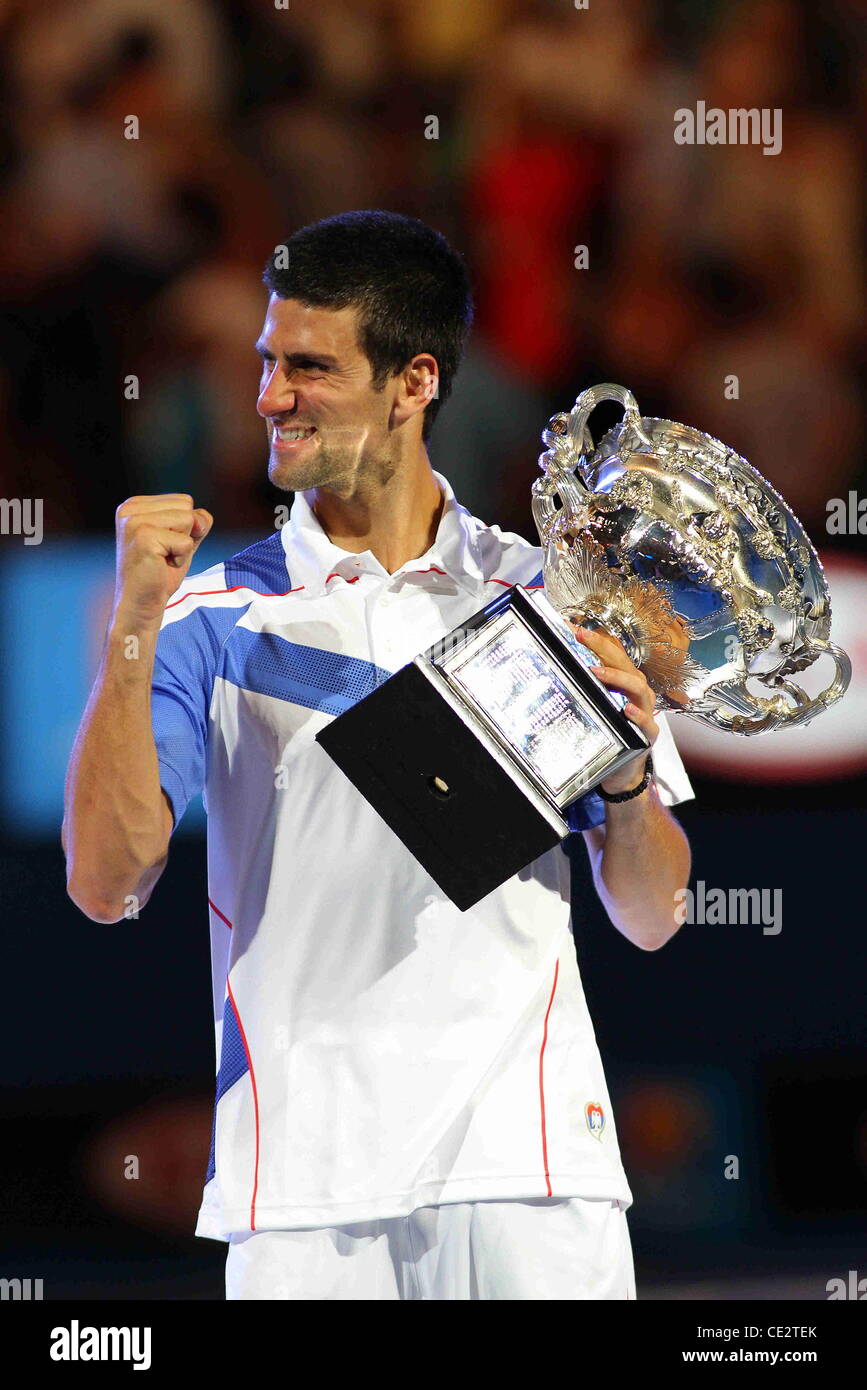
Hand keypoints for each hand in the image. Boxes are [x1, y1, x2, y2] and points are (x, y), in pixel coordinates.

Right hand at [113, 494, 213, 630]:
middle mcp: (130, 509)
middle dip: (185, 534)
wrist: (141, 604)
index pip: (184, 501)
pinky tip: (161, 566)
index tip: (164, 545)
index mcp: (135, 505)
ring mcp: (134, 522)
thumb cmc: (160, 572)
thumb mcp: (183, 540)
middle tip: (163, 554)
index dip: (184, 528)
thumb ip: (197, 522)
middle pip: (186, 506)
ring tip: (162, 559)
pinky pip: (185, 541)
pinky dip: (180, 558)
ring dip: (183, 546)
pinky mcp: (144, 537)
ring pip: (188, 520)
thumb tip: (201, 518)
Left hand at [571, 623, 658, 795]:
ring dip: (618, 677)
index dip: (595, 639)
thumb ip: (584, 688)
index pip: (612, 654)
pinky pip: (647, 721)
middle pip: (624, 663)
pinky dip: (638, 714)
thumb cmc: (610, 731)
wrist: (623, 768)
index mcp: (625, 681)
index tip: (573, 627)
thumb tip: (555, 668)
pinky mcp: (649, 734)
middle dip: (603, 648)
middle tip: (582, 636)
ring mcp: (645, 711)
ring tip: (598, 671)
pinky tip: (626, 709)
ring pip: (637, 687)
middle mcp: (637, 692)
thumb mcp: (596, 706)